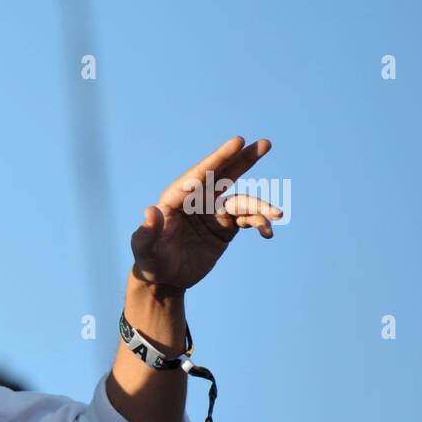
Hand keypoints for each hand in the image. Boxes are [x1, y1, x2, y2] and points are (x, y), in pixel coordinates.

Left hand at [131, 136, 280, 291]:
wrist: (165, 279)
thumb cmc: (149, 261)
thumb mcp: (143, 249)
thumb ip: (146, 233)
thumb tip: (150, 211)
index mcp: (176, 198)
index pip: (199, 174)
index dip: (219, 158)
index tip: (238, 142)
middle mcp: (197, 200)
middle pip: (223, 175)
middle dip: (244, 159)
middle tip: (265, 144)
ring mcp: (213, 213)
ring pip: (241, 201)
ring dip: (260, 205)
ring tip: (277, 214)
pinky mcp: (225, 227)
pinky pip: (247, 219)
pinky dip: (260, 223)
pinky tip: (267, 232)